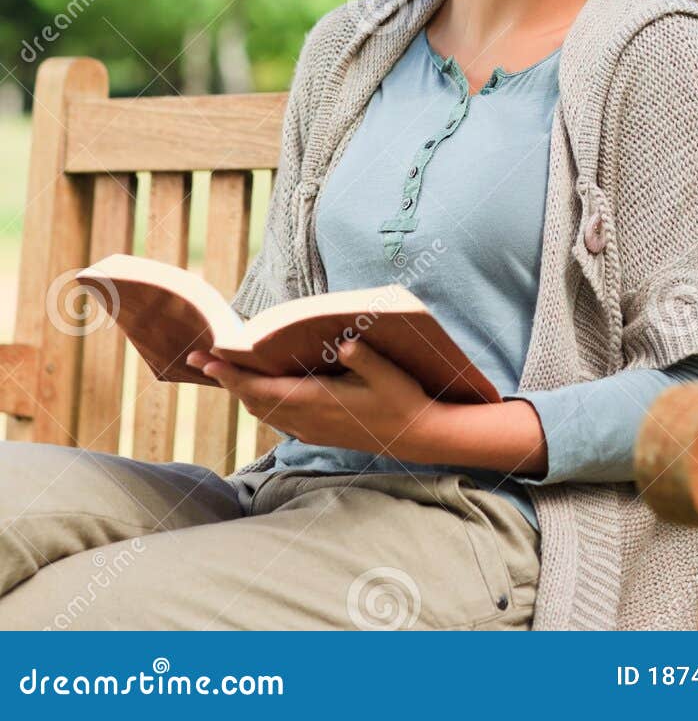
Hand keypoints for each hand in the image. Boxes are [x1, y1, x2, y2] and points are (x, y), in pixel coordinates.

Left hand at [185, 339, 437, 459]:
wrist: (416, 438)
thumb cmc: (404, 400)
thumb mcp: (390, 375)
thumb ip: (367, 358)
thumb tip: (345, 343)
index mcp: (317, 401)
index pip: (262, 388)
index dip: (232, 374)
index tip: (207, 358)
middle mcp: (307, 419)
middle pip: (254, 400)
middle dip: (225, 380)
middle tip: (197, 358)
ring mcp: (311, 428)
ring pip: (262, 411)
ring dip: (240, 391)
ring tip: (220, 370)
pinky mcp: (318, 432)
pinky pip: (277, 417)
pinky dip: (259, 401)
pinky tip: (257, 390)